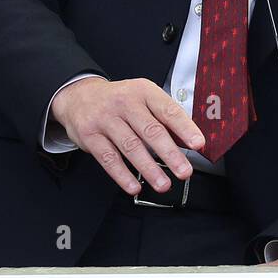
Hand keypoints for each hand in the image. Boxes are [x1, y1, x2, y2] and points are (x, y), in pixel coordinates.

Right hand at [50, 77, 203, 195]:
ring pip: (131, 147)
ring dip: (149, 169)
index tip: (198, 144)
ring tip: (164, 184)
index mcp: (144, 91)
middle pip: (151, 131)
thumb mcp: (143, 98)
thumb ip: (163, 118)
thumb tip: (187, 141)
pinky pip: (108, 158)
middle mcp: (125, 103)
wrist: (79, 96)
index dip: (185, 128)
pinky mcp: (89, 135)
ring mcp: (106, 119)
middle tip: (184, 171)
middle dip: (170, 154)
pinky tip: (135, 186)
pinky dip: (123, 175)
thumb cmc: (119, 100)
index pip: (168, 110)